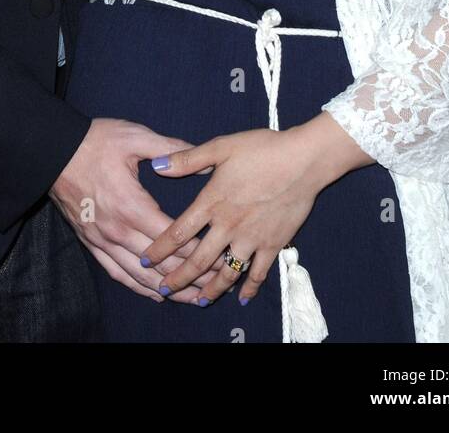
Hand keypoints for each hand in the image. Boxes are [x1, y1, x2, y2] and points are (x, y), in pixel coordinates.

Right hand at [50, 118, 222, 303]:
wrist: (52, 151)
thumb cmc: (94, 141)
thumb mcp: (134, 137)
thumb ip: (170, 149)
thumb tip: (201, 159)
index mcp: (131, 205)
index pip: (173, 238)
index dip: (199, 250)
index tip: (222, 256)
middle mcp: (117, 230)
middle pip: (160, 263)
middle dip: (192, 275)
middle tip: (218, 285)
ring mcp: (102, 240)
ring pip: (140, 275)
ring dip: (169, 288)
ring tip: (195, 298)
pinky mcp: (91, 242)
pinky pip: (117, 272)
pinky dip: (138, 286)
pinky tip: (156, 293)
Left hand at [141, 114, 372, 304]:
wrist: (303, 161)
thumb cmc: (262, 149)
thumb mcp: (221, 147)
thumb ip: (187, 159)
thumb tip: (156, 165)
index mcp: (212, 202)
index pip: (178, 232)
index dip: (160, 248)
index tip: (145, 260)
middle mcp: (229, 226)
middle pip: (198, 260)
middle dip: (178, 278)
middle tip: (163, 290)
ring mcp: (252, 239)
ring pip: (227, 273)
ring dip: (211, 290)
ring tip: (198, 302)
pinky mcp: (273, 244)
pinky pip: (258, 273)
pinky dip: (250, 288)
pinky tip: (242, 298)